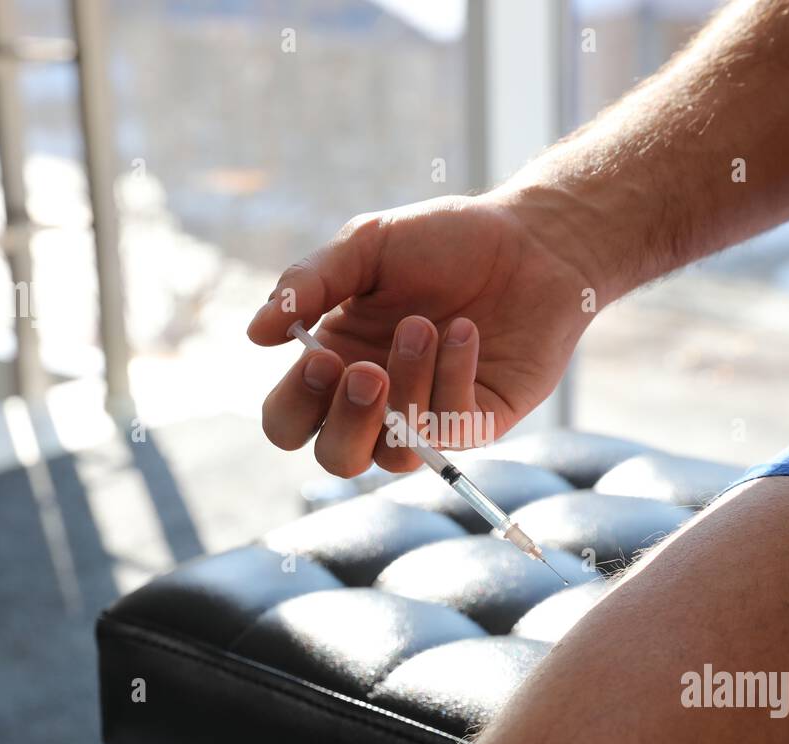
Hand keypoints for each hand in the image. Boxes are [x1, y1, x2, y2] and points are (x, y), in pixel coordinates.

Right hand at [247, 191, 599, 475]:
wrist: (533, 239)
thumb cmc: (447, 241)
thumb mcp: (367, 245)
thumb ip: (310, 283)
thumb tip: (255, 333)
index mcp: (337, 365)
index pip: (289, 422)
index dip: (295, 405)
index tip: (318, 355)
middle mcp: (379, 403)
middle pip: (336, 459)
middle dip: (346, 421)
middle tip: (367, 369)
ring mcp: (430, 418)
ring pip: (395, 455)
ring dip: (406, 390)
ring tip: (424, 326)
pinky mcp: (480, 422)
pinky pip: (451, 429)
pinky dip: (452, 376)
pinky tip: (466, 330)